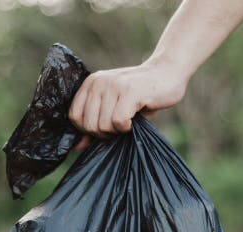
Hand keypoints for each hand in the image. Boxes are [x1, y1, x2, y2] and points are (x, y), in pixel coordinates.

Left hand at [69, 58, 188, 149]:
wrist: (168, 72)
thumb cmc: (140, 96)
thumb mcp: (113, 108)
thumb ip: (94, 124)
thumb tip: (76, 146)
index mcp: (91, 83)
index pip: (74, 116)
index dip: (88, 130)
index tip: (105, 127)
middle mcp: (99, 82)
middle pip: (88, 124)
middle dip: (104, 134)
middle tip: (119, 127)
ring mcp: (114, 85)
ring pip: (103, 125)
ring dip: (117, 131)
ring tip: (128, 121)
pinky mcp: (130, 91)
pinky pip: (118, 121)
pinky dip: (127, 127)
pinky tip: (134, 120)